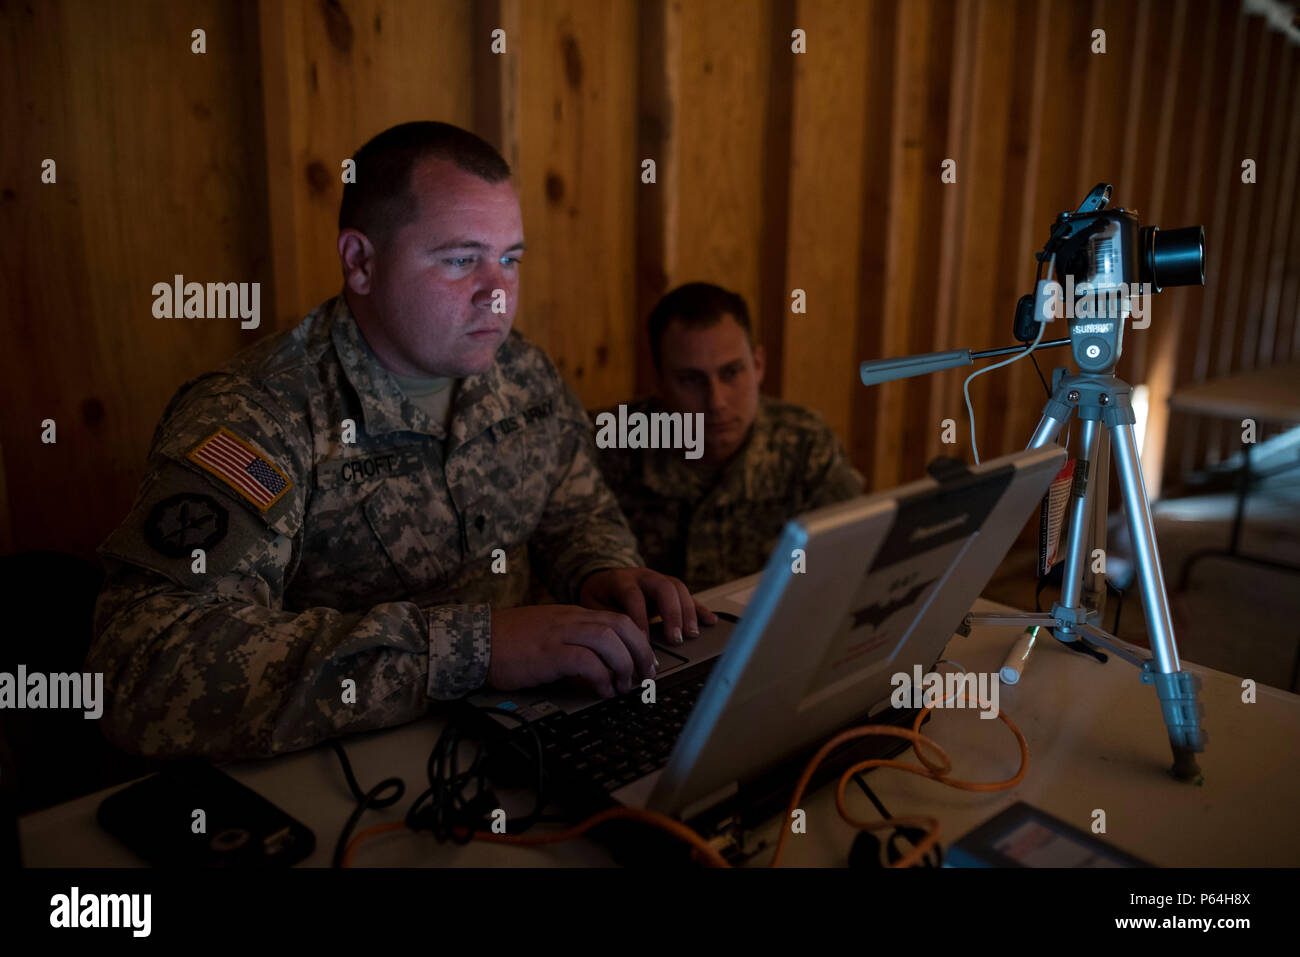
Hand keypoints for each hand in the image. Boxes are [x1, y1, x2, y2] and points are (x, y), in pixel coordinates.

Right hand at [487, 604, 656, 697]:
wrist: (475, 642)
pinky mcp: (548, 652)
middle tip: (646, 676)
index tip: (645, 662)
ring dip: (624, 665)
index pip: (617, 619)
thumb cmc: (507, 643)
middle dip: (640, 652)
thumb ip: (572, 644)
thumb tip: (598, 668)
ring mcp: (559, 633)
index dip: (638, 641)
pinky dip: (601, 676)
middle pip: (621, 626)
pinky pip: (586, 660)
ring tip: (625, 686)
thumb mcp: (547, 636)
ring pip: (609, 640)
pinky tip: (601, 690)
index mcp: (571, 615)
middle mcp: (569, 619)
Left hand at [577, 567, 718, 645]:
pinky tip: (710, 621)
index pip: (633, 596)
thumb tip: (614, 652)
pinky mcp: (670, 590)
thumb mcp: (594, 610)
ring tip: (691, 635)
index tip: (644, 643)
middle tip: (675, 638)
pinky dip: (700, 609)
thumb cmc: (598, 600)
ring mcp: (658, 580)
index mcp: (620, 580)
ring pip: (678, 589)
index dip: (640, 620)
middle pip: (663, 587)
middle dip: (672, 613)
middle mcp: (643, 576)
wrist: (601, 582)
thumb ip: (606, 624)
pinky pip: (689, 596)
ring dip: (688, 612)